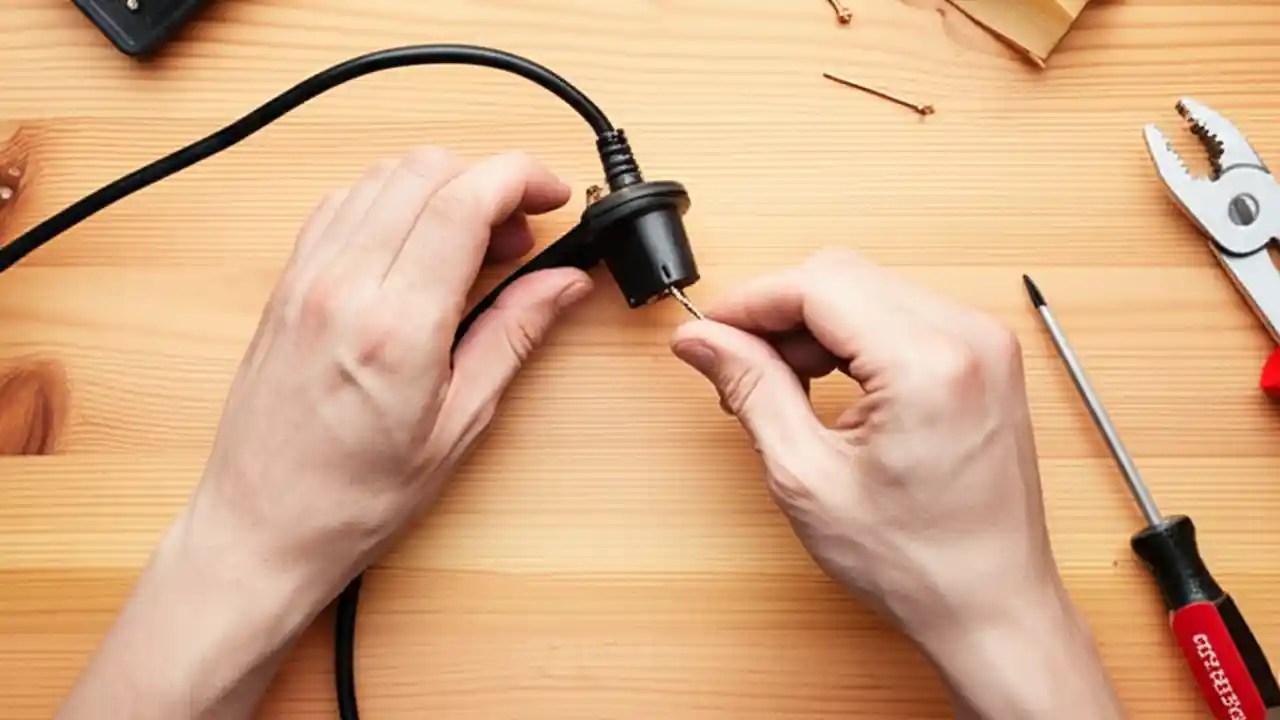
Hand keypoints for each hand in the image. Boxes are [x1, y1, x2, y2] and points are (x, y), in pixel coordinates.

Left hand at [196, 147, 593, 601]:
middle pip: (425, 171)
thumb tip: (564, 283)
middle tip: (520, 233)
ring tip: (474, 244)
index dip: (520, 177)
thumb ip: (515, 335)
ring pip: (382, 176)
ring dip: (441, 187)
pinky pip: (343, 203)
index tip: (552, 196)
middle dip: (488, 180)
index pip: (463, 200)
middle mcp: (343, 286)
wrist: (264, 525)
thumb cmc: (356, 495)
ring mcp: (307, 278)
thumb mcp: (459, 424)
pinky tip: (417, 247)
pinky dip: (393, 202)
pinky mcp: (286, 283)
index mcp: (396, 326)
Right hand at [670, 250, 1122, 718]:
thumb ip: (751, 390)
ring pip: (870, 289)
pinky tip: (824, 382)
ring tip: (782, 386)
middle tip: (738, 365)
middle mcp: (968, 337)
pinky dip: (853, 336)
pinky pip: (903, 313)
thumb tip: (702, 340)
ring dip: (814, 325)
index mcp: (928, 364)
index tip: (709, 331)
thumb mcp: (807, 476)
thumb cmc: (915, 562)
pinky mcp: (987, 357)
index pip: (818, 285)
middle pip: (843, 276)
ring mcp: (986, 343)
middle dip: (779, 312)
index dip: (750, 302)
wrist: (991, 606)